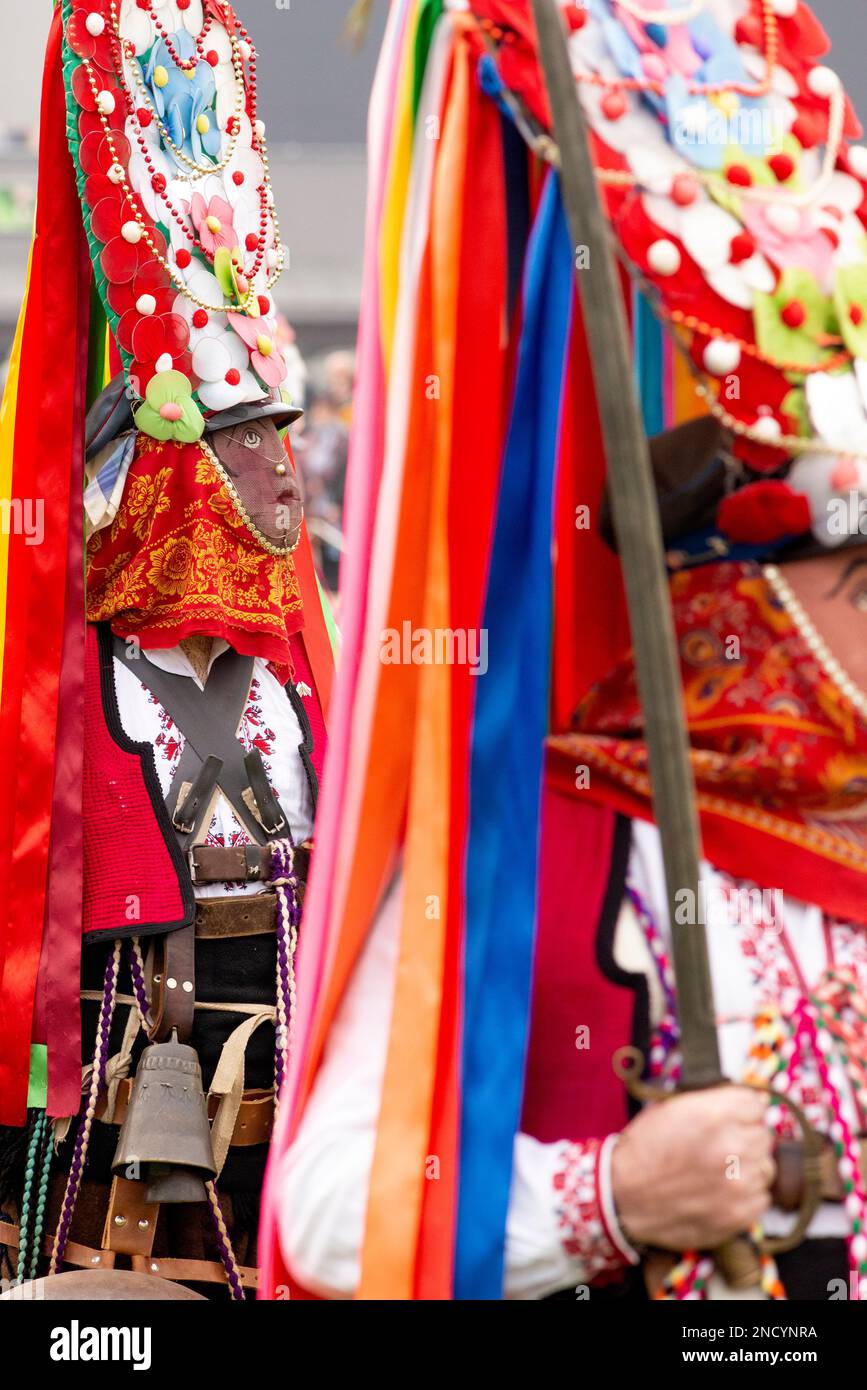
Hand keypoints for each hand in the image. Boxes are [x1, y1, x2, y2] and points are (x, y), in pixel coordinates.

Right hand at [611, 1086, 774, 1251]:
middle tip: (720, 1148)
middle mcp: (731, 1146)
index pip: (757, 1103)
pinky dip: (747, 1196)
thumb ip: (713, 1102)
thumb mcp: (672, 1108)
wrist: (623, 1196)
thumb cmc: (645, 1149)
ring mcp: (738, 1183)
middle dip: (745, 1138)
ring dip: (748, 1167)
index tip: (733, 1119)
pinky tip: (722, 1192)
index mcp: (714, 1114)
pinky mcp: (739, 1214)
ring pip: (766, 1167)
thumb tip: (753, 1101)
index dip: (742, 1111)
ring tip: (719, 1172)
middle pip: (763, 1135)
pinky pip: (762, 1197)